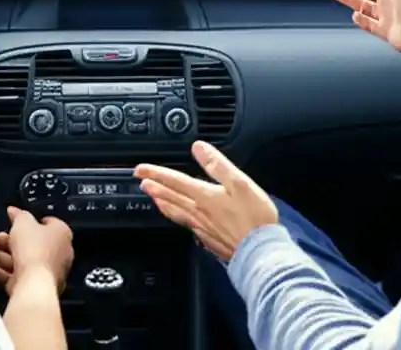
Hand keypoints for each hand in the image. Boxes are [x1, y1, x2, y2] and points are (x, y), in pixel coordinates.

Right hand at [0, 207, 73, 295]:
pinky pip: (22, 277)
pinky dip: (8, 272)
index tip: (15, 221)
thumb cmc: (33, 249)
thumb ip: (18, 215)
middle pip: (34, 243)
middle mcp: (61, 253)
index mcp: (62, 233)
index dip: (30, 220)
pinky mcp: (39, 287)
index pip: (48, 222)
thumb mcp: (23, 223)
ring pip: (27, 261)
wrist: (34, 283)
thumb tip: (13, 210)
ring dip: (8, 257)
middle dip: (13, 241)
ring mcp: (51, 272)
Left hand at [134, 141, 277, 261]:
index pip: (174, 180)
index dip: (156, 172)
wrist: (259, 252)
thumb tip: (198, 148)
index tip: (140, 169)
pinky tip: (177, 217)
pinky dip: (176, 216)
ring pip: (175, 211)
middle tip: (141, 180)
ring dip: (162, 202)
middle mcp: (198, 212)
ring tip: (153, 197)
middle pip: (171, 196)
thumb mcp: (240, 183)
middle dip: (155, 187)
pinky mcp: (208, 238)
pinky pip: (185, 223)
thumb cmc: (254, 218)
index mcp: (204, 195)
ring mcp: (201, 227)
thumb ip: (217, 164)